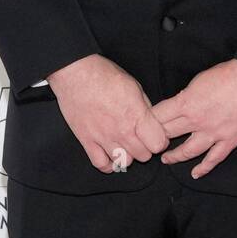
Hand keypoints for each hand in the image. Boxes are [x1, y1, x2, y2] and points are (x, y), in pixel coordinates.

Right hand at [47, 53, 168, 174]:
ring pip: (124, 162)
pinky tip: (111, 155)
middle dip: (146, 148)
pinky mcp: (86, 141)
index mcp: (137, 115)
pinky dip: (108, 164)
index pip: (158, 144)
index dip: (160, 140)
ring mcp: (103, 137)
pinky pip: (101, 164)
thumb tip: (152, 121)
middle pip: (143, 156)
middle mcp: (122, 130)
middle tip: (141, 139)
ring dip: (128, 156)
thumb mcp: (135, 86)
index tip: (156, 135)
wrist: (76, 73)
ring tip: (126, 145)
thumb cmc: (105, 75)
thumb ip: (145, 107)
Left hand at [151, 60, 236, 179]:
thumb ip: (186, 96)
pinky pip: (214, 158)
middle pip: (168, 135)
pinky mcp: (230, 140)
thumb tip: (179, 105)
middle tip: (150, 144)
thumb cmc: (229, 74)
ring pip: (188, 151)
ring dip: (174, 157)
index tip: (143, 127)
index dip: (148, 123)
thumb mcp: (199, 80)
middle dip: (157, 139)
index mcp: (186, 103)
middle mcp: (197, 121)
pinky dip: (204, 168)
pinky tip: (195, 174)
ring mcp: (214, 133)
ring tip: (166, 159)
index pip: (158, 117)